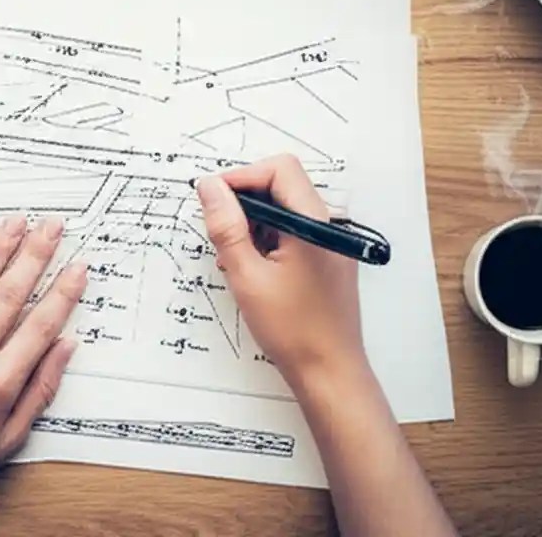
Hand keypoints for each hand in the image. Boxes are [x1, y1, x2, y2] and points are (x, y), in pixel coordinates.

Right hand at [194, 154, 363, 386]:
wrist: (329, 372)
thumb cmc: (293, 330)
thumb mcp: (246, 276)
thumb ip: (226, 227)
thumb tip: (210, 188)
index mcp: (314, 223)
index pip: (279, 168)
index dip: (242, 177)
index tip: (215, 200)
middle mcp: (328, 226)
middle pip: (282, 186)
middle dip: (245, 203)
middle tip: (221, 235)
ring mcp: (331, 243)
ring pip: (286, 211)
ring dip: (255, 225)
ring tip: (237, 262)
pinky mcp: (328, 259)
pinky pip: (295, 233)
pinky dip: (270, 241)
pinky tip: (255, 271)